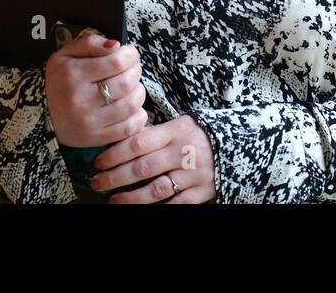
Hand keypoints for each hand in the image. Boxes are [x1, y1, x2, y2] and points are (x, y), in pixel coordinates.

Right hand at [43, 33, 147, 147]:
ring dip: (138, 92)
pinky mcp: (97, 138)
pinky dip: (138, 115)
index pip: (116, 62)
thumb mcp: (65, 55)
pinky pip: (130, 127)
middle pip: (126, 83)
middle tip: (132, 69)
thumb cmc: (60, 81)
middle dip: (135, 72)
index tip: (129, 54)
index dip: (130, 55)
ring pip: (131, 105)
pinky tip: (131, 106)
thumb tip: (116, 45)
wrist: (42, 115)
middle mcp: (80, 100)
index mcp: (73, 75)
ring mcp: (89, 122)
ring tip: (132, 86)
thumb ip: (90, 43)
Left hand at [91, 114, 215, 203]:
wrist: (238, 144)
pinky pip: (176, 204)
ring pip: (156, 189)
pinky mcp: (202, 191)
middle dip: (115, 177)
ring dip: (131, 198)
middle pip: (143, 167)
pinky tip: (142, 210)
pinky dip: (158, 209)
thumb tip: (121, 141)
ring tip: (114, 200)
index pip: (139, 142)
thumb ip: (154, 134)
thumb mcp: (180, 125)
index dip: (115, 154)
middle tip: (97, 183)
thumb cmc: (200, 134)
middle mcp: (183, 152)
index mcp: (175, 131)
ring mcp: (193, 173)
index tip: (98, 162)